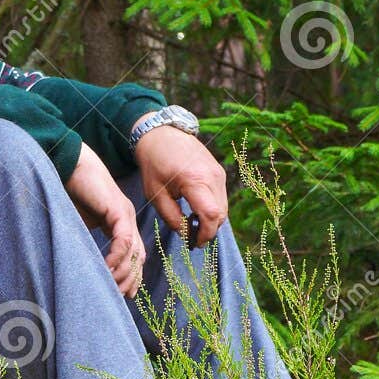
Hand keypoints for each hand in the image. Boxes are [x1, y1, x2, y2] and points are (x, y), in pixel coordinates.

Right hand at [63, 142, 145, 297]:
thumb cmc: (71, 190)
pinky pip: (123, 240)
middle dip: (131, 279)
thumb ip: (87, 240)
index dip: (133, 275)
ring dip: (124, 272)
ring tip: (111, 288)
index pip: (135, 253)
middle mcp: (127, 219)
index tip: (126, 294)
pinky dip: (117, 257)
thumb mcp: (80, 222)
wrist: (70, 164)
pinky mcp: (117, 210)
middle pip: (138, 256)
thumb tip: (86, 264)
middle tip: (120, 297)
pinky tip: (107, 270)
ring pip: (133, 251)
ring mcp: (125, 214)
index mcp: (120, 222)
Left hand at [132, 114, 227, 247]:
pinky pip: (221, 198)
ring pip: (223, 207)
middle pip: (220, 214)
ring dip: (211, 220)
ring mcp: (219, 173)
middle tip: (192, 237)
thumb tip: (186, 235)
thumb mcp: (156, 194)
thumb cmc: (154, 164)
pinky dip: (212, 208)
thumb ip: (172, 218)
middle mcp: (212, 176)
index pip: (211, 215)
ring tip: (192, 223)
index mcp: (195, 181)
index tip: (195, 243)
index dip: (206, 234)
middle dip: (208, 230)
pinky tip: (196, 210)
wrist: (162, 135)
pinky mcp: (219, 172)